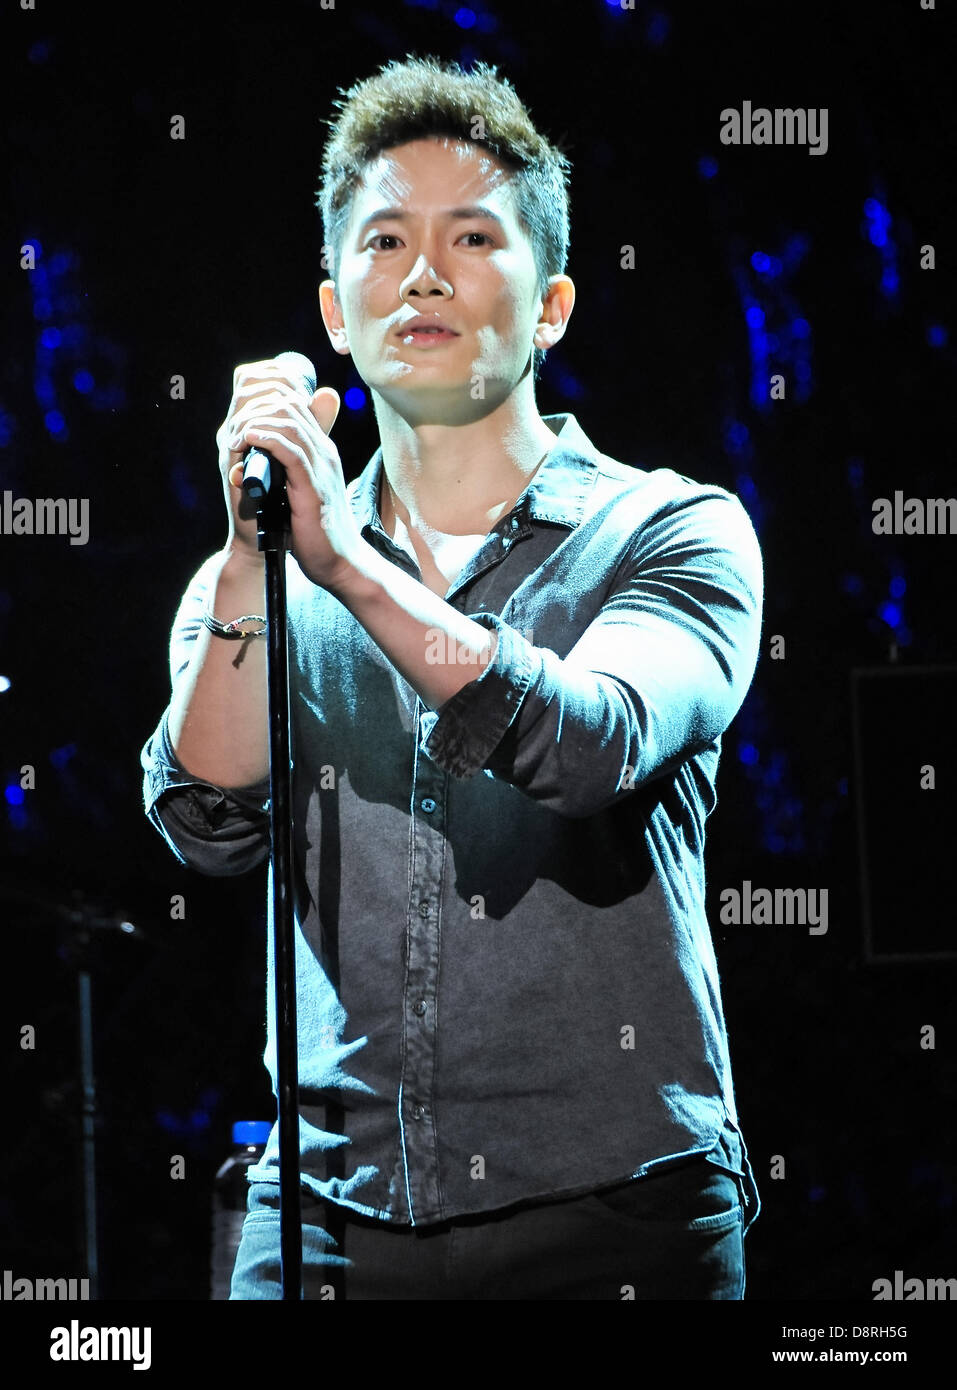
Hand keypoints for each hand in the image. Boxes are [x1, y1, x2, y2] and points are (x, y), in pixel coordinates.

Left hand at [216, 358, 362, 587]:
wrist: (338, 563)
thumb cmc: (314, 532)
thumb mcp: (296, 491)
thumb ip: (280, 471)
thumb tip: (252, 459)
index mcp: (321, 450)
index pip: (295, 404)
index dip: (263, 401)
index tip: (237, 418)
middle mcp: (324, 452)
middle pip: (291, 404)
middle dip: (256, 407)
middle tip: (232, 426)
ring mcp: (321, 467)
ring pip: (288, 422)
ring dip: (255, 422)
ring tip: (234, 436)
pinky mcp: (313, 486)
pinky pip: (289, 449)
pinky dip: (265, 440)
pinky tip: (246, 441)